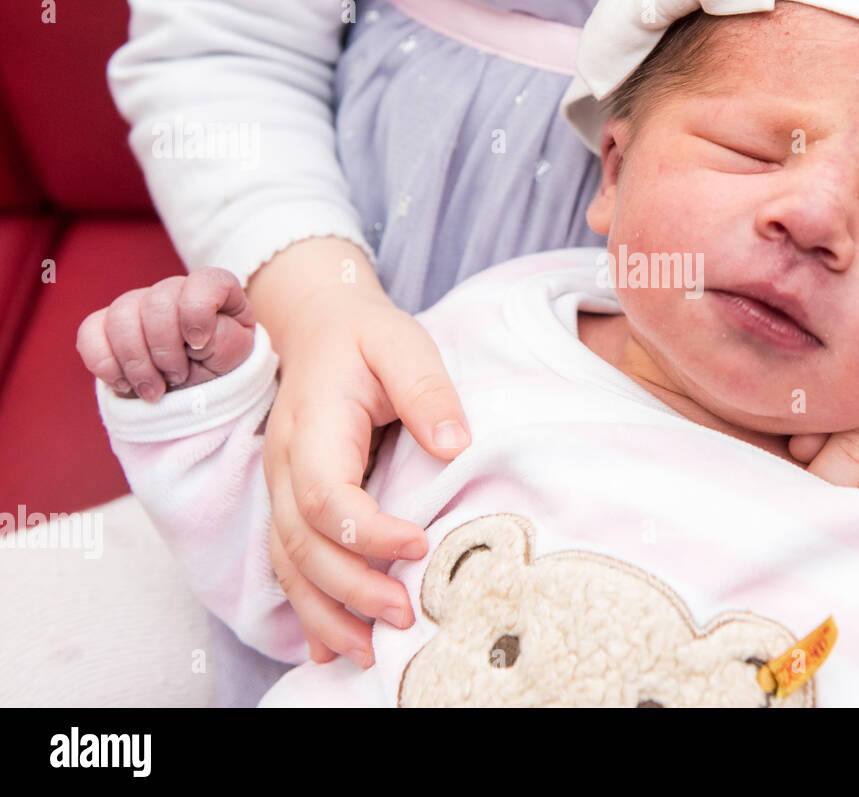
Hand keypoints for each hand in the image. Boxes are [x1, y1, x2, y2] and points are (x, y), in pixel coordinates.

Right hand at [76, 267, 255, 398]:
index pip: (204, 282)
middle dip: (166, 351)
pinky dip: (105, 364)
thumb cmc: (219, 367)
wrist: (192, 394)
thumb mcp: (236, 354)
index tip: (199, 345)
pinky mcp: (105, 326)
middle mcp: (171, 291)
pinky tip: (125, 383)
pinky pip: (90, 332)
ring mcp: (136, 305)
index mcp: (213, 290)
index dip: (198, 313)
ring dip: (137, 364)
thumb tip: (192, 336)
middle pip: (156, 304)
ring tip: (155, 390)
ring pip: (121, 318)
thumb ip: (224, 337)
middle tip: (178, 377)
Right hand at [261, 282, 469, 667]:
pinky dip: (309, 609)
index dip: (368, 529)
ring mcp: (281, 490)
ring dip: (325, 614)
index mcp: (312, 427)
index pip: (326, 493)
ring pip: (289, 566)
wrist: (320, 329)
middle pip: (303, 543)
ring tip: (368, 652)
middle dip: (349, 588)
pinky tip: (333, 647)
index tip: (420, 544)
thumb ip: (427, 389)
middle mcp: (284, 466)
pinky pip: (289, 565)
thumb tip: (454, 445)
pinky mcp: (291, 505)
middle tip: (403, 615)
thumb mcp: (402, 344)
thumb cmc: (365, 338)